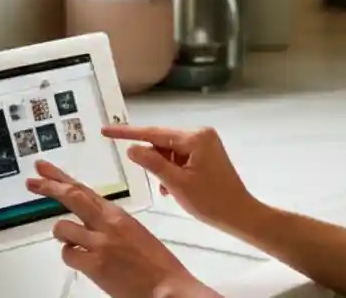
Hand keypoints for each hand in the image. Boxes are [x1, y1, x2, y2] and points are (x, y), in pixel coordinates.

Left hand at [26, 160, 215, 297]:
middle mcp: (107, 224)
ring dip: (65, 236)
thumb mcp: (134, 234)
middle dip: (48, 187)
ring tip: (79, 245)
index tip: (44, 169)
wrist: (168, 288)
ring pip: (62, 228)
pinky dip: (72, 257)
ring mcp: (99, 243)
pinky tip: (86, 263)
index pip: (84, 190)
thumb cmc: (156, 265)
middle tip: (32, 182)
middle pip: (71, 197)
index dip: (61, 178)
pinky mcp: (94, 264)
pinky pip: (68, 254)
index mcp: (118, 215)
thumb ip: (110, 225)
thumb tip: (88, 222)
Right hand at [102, 125, 257, 232]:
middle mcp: (200, 134)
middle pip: (162, 142)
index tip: (106, 130)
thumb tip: (132, 149)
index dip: (127, 133)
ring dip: (163, 169)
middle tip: (154, 180)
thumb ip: (152, 164)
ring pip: (170, 152)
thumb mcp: (176, 183)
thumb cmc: (210, 201)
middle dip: (153, 160)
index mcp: (195, 137)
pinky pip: (180, 157)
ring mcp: (205, 143)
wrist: (239, 214)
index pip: (154, 133)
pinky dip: (172, 171)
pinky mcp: (206, 153)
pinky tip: (173, 188)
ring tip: (167, 190)